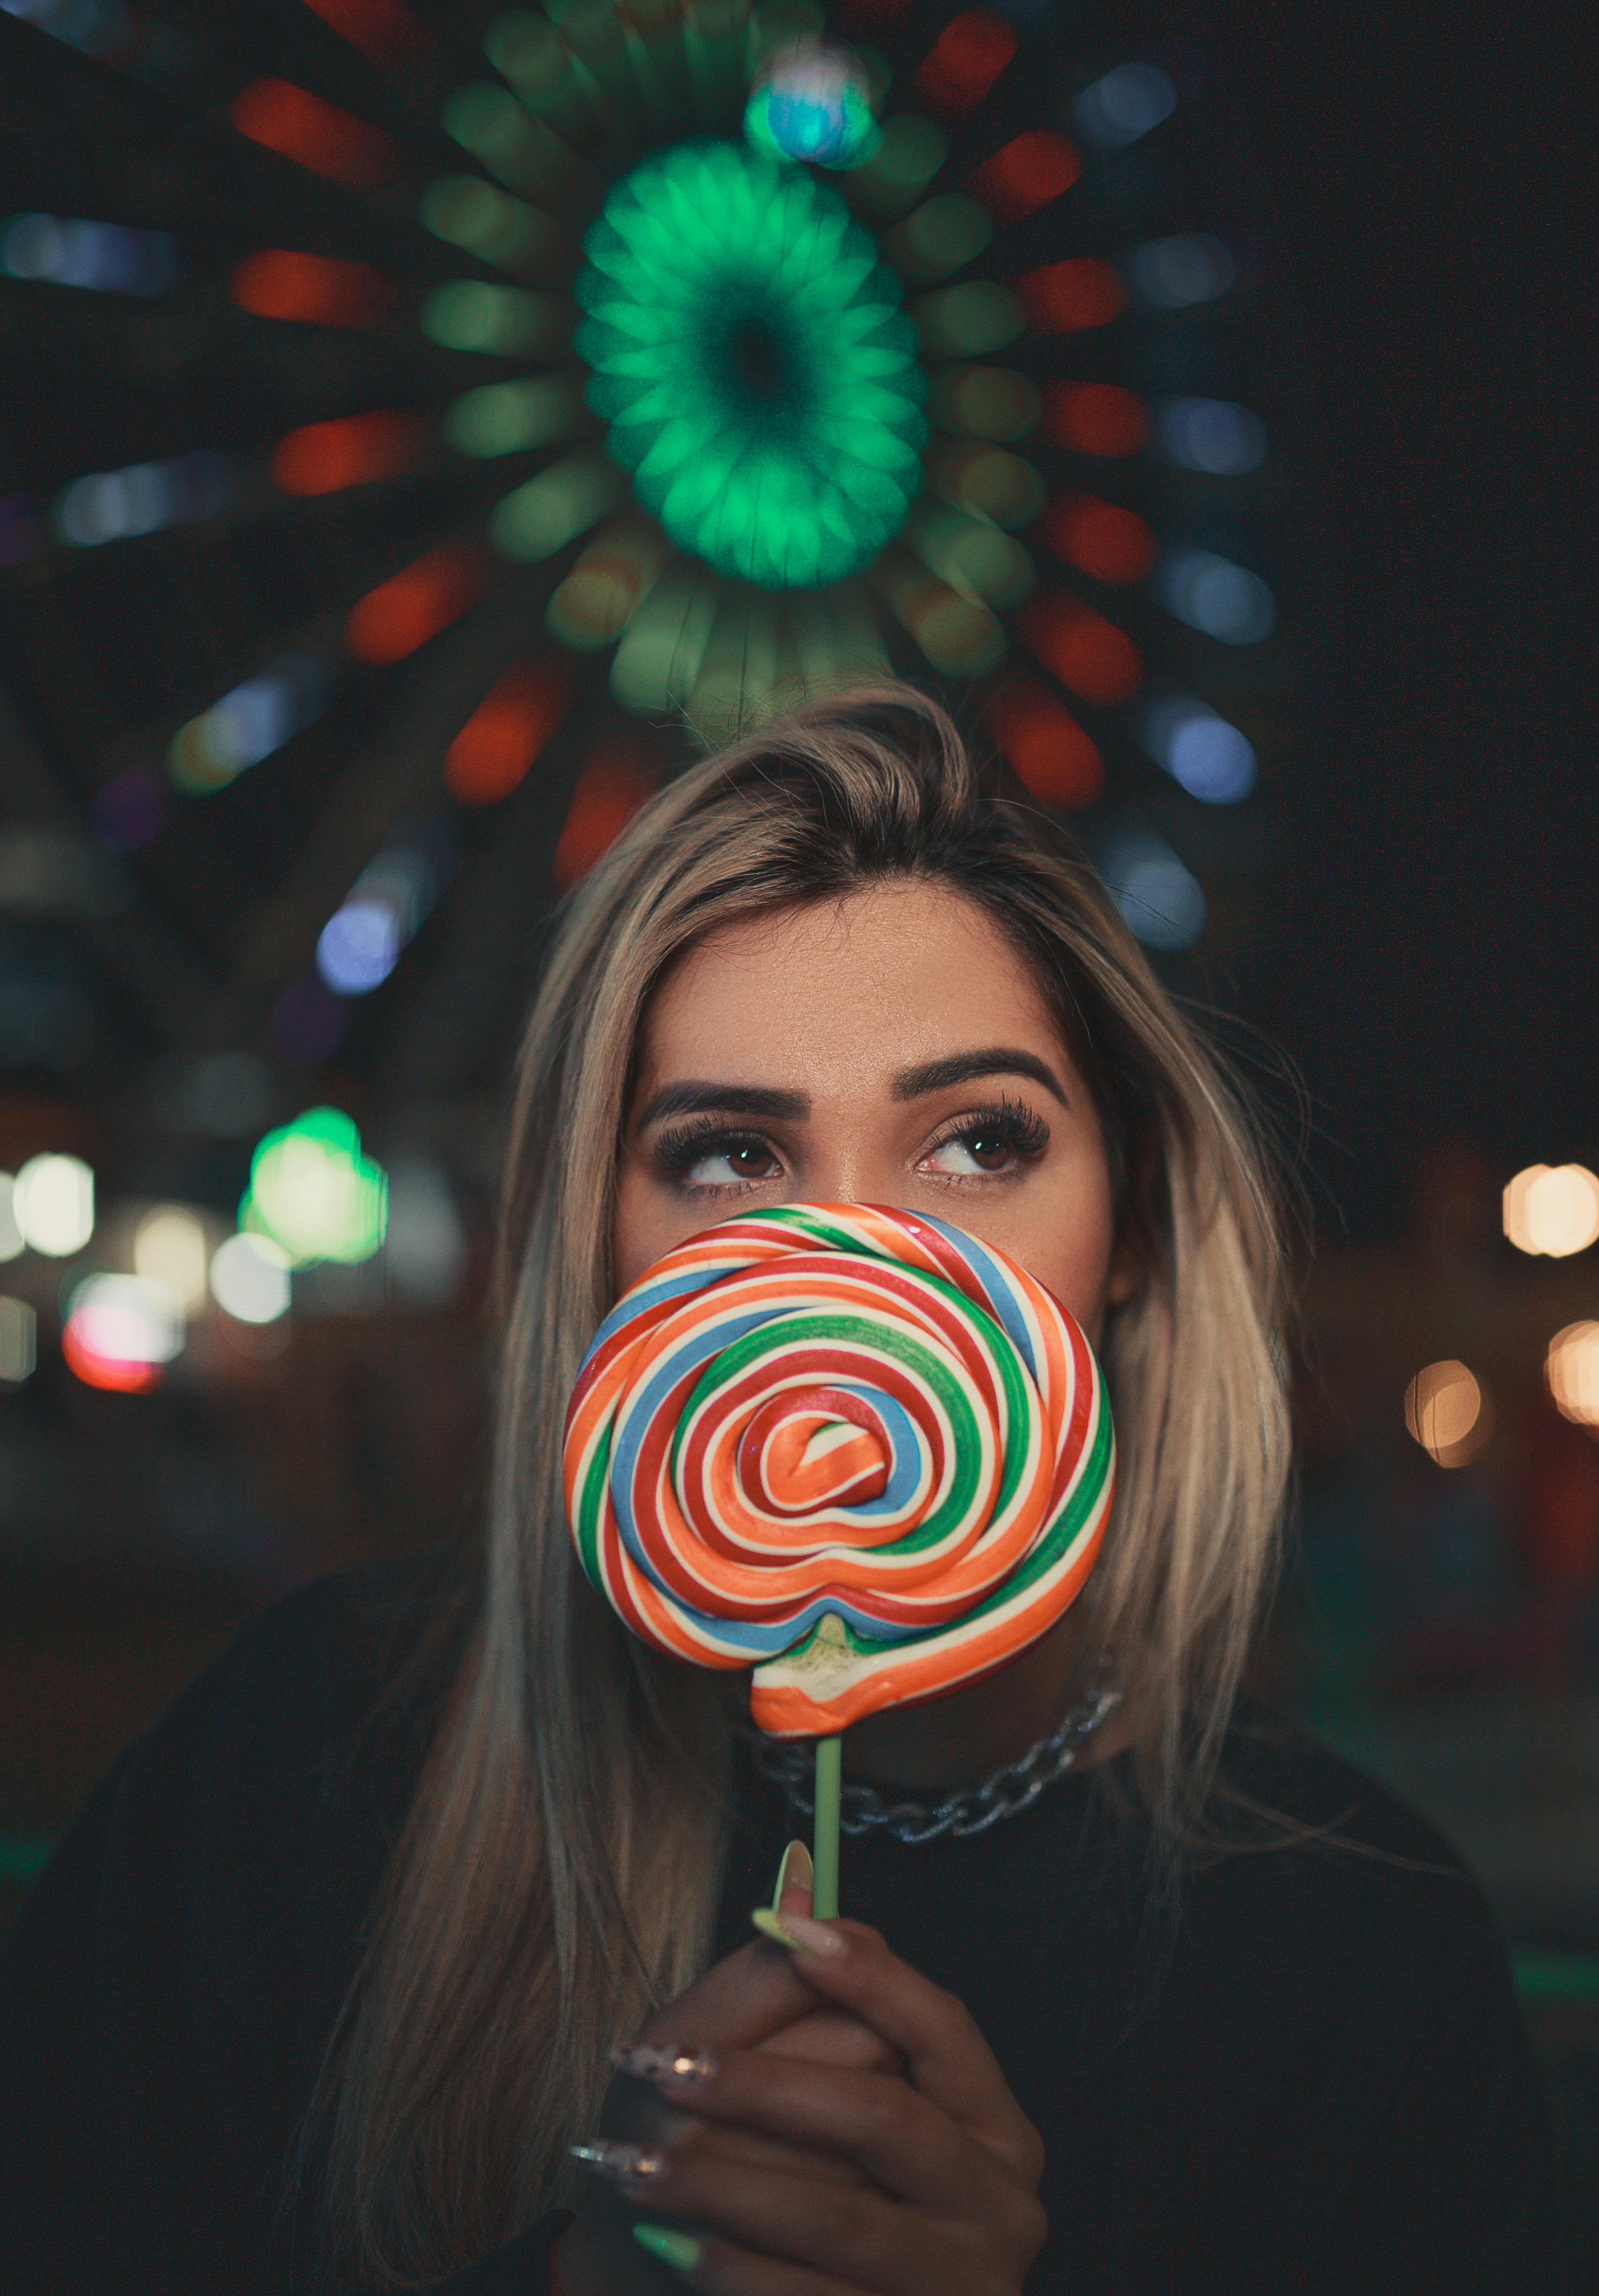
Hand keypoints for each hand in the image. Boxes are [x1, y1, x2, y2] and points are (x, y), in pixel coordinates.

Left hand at [573, 1912, 1046, 2294]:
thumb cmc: (822, 2188)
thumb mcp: (831, 2090)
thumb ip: (824, 1998)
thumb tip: (796, 1892)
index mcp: (995, 2127)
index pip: (944, 2029)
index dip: (874, 1977)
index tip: (794, 1933)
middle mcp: (1001, 2205)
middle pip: (882, 2118)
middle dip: (766, 2088)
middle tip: (668, 2070)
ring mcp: (962, 2286)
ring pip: (836, 2215)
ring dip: (725, 2184)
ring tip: (638, 2163)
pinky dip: (732, 2266)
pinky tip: (670, 2242)